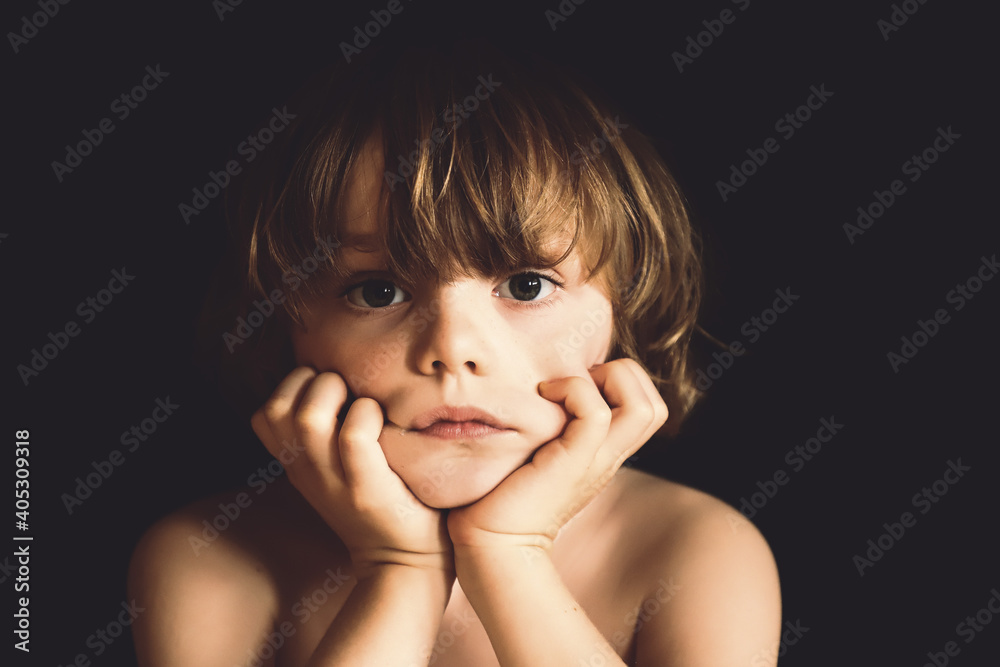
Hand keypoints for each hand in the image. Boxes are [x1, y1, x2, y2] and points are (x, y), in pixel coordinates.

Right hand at [251, 367, 452, 574]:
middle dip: (313, 381)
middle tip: (347, 392)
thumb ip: (324, 430)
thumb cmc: (381, 496)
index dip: (294, 387)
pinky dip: (368, 414)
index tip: (330, 391)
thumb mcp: (336, 467)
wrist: (406, 559)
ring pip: (309, 417)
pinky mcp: (367, 489)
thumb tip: (334, 374)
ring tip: (362, 403)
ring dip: (337, 394)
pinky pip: (354, 435)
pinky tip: (384, 422)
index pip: (264, 413)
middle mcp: (306, 472)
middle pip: (277, 408)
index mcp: (296, 464)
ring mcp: (333, 482)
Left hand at [446, 358, 667, 552]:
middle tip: (575, 381)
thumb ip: (552, 430)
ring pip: (643, 407)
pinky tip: (542, 394)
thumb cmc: (502, 496)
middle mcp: (609, 457)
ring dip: (606, 378)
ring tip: (561, 388)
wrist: (493, 543)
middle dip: (622, 374)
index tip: (577, 382)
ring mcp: (596, 461)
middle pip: (655, 406)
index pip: (648, 407)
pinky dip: (573, 390)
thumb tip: (538, 393)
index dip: (622, 380)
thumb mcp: (539, 454)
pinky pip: (596, 413)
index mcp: (605, 453)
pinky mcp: (573, 462)